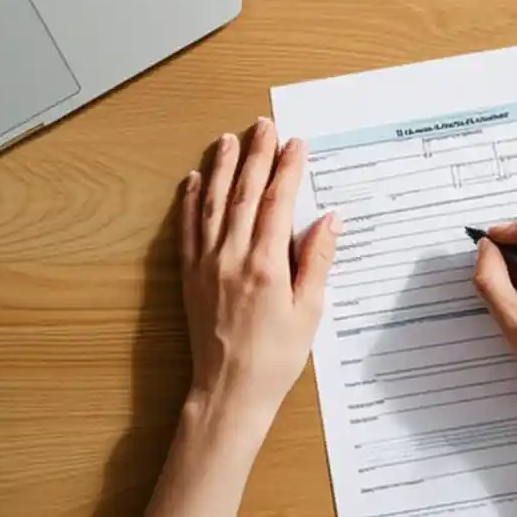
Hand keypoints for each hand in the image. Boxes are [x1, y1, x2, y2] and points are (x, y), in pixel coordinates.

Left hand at [178, 118, 339, 426]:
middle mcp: (232, 256)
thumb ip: (317, 259)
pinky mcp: (189, 276)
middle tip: (264, 126)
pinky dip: (191, 201)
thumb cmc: (276, 356)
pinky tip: (195, 180)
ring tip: (229, 139)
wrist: (229, 391)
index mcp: (267, 264)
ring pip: (213, 203)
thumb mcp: (310, 309)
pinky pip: (187, 229)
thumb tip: (328, 219)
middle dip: (256, 155)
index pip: (278, 202)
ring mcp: (206, 264)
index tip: (297, 143)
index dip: (288, 169)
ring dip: (221, 168)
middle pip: (245, 193)